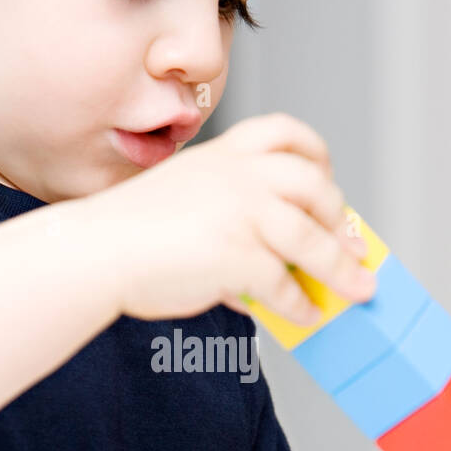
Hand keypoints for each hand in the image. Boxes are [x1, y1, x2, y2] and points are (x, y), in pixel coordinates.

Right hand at [87, 112, 374, 321]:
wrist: (93, 250)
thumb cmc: (128, 232)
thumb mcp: (183, 198)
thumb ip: (228, 216)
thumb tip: (274, 264)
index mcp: (223, 153)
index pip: (286, 134)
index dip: (318, 157)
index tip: (330, 180)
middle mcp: (237, 174)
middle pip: (314, 188)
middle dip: (341, 221)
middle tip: (353, 249)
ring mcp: (239, 212)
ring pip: (310, 240)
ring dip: (340, 270)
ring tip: (357, 292)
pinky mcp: (236, 254)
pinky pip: (284, 284)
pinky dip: (301, 305)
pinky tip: (306, 317)